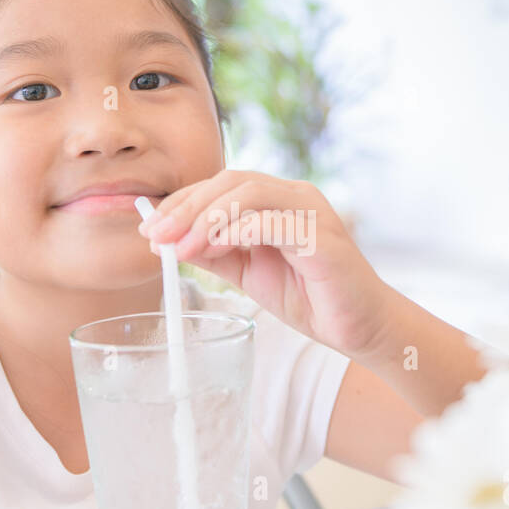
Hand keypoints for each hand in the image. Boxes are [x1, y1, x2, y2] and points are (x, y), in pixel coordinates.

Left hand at [138, 169, 392, 359]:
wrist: (358, 327)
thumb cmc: (310, 296)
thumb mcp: (249, 272)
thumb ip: (215, 253)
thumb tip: (172, 241)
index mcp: (277, 200)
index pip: (222, 184)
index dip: (182, 201)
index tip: (150, 228)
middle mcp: (296, 196)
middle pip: (231, 181)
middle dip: (187, 207)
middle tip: (157, 235)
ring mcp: (312, 212)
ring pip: (250, 194)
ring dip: (208, 218)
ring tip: (182, 247)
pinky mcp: (324, 238)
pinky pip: (275, 222)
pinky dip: (240, 231)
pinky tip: (217, 247)